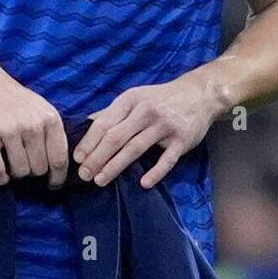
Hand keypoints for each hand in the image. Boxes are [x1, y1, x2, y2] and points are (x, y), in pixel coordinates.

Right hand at [0, 62, 67, 188]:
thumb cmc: (15, 100)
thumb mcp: (41, 109)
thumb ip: (52, 132)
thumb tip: (61, 165)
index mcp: (50, 119)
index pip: (60, 158)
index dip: (58, 177)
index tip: (53, 185)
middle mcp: (33, 125)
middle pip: (40, 168)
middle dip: (33, 172)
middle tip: (24, 165)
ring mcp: (10, 130)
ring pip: (20, 171)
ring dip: (16, 174)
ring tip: (11, 164)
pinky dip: (0, 178)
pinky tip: (0, 176)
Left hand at [73, 72, 227, 188]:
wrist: (199, 94)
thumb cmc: (161, 99)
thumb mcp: (136, 97)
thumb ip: (114, 111)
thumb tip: (87, 122)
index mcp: (131, 100)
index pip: (105, 123)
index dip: (89, 142)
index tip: (78, 159)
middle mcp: (146, 111)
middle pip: (116, 137)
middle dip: (97, 157)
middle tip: (85, 175)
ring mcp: (165, 125)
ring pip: (135, 148)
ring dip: (116, 166)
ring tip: (101, 180)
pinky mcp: (181, 139)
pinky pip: (167, 159)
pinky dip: (156, 172)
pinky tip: (143, 184)